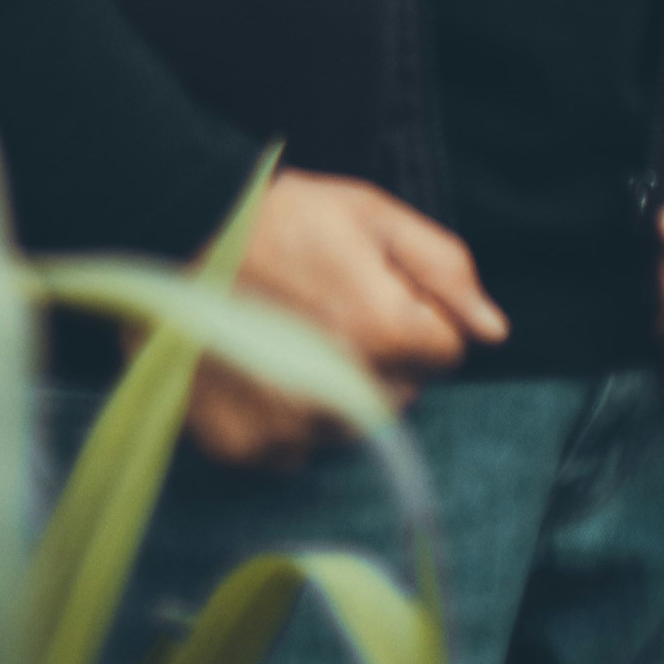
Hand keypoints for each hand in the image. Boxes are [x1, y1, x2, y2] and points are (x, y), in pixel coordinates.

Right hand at [186, 170, 507, 467]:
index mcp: (382, 331)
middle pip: (402, 392)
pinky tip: (261, 364)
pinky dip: (288, 415)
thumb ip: (444, 268)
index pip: (446, 349)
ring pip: (350, 423)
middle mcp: (342, 393)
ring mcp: (292, 429)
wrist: (169, 237)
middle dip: (382, 353)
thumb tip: (494, 330)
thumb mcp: (371, 214)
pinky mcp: (248, 449)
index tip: (374, 284)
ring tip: (291, 330)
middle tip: (329, 303)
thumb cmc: (277, 217)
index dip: (416, 311)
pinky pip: (296, 448)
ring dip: (337, 386)